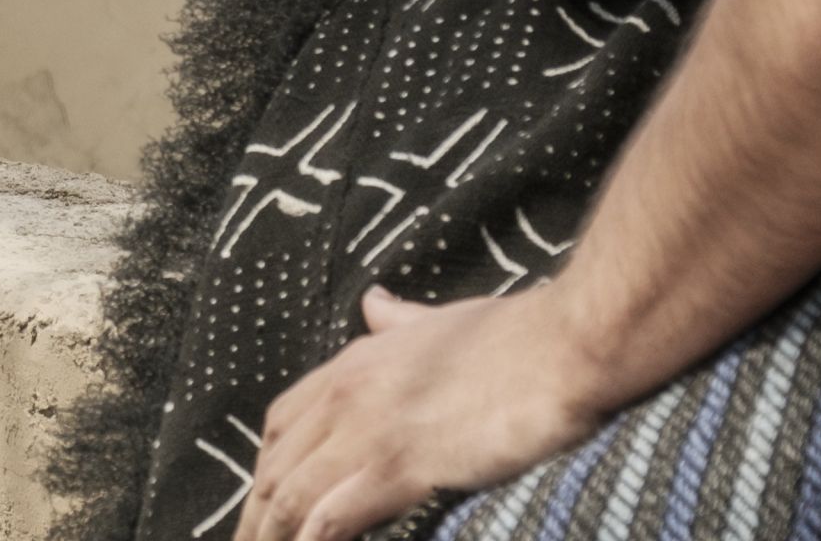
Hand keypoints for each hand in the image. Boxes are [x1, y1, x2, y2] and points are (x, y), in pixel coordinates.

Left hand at [237, 284, 606, 540]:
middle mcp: (347, 393)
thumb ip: (400, 320)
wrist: (563, 346)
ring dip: (271, 536)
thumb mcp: (442, 321)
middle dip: (257, 517)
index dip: (267, 469)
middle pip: (275, 468)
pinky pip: (330, 516)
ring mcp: (369, 430)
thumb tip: (373, 303)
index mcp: (355, 361)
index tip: (262, 505)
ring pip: (291, 497)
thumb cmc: (518, 336)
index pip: (283, 423)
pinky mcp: (398, 465)